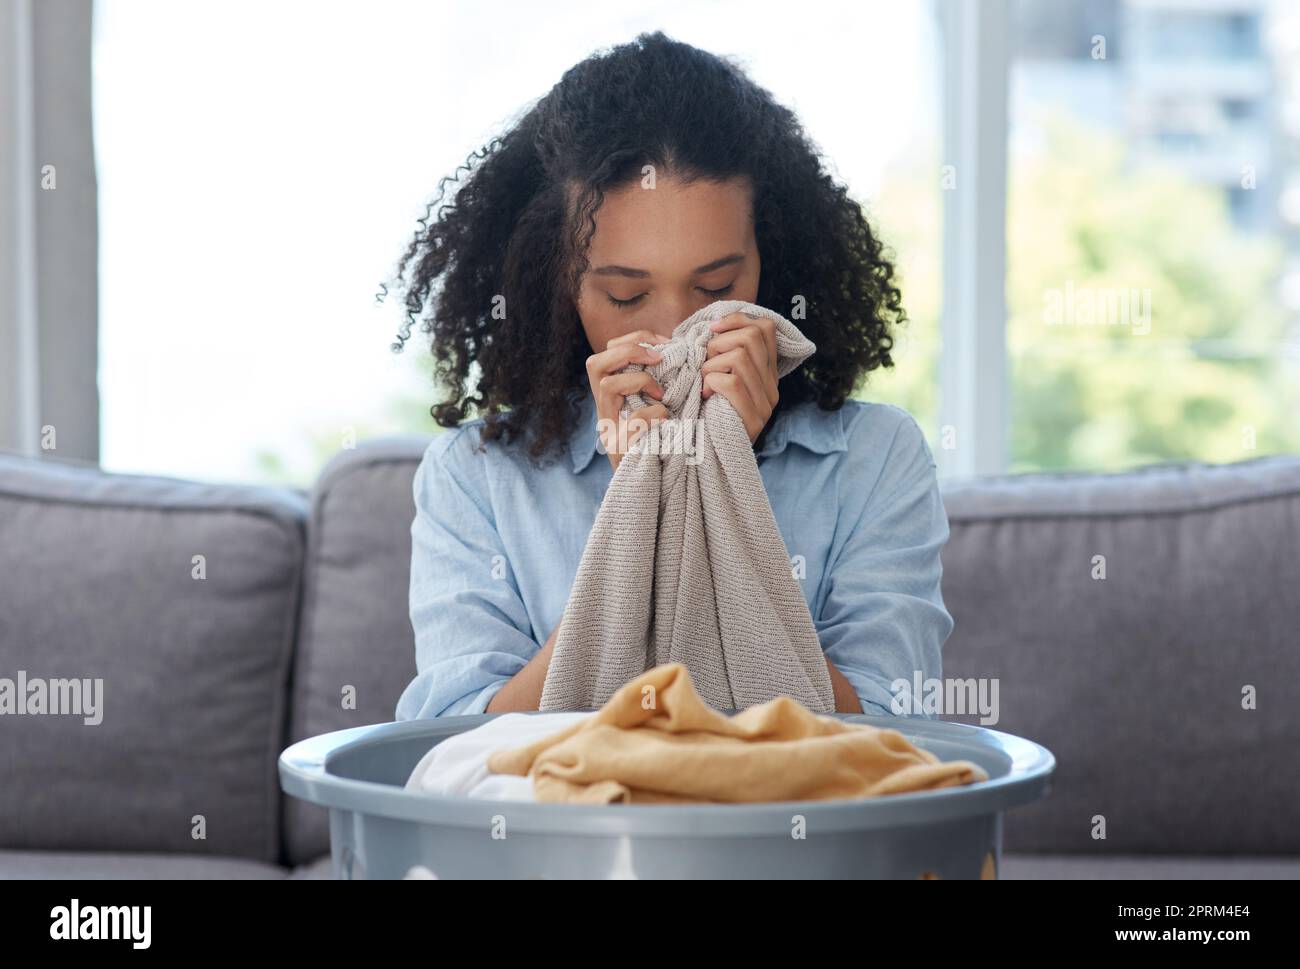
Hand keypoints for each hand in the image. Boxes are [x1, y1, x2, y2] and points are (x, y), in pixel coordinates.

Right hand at [585, 329, 672, 472]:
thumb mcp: (658, 409)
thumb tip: (680, 351)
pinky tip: (668, 420)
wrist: (656, 491)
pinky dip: (655, 415)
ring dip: (640, 380)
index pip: (604, 353)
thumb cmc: (663, 446)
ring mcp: (609, 431)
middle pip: (594, 363)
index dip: (633, 341)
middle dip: (629, 351)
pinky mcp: (622, 451)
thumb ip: (659, 384)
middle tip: (659, 358)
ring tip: (663, 393)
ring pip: (607, 386)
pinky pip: (635, 422)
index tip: (664, 345)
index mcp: (612, 398)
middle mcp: (604, 412)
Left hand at [699, 311, 779, 442]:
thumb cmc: (708, 413)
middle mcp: (772, 386)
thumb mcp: (718, 378)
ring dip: (712, 365)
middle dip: (720, 342)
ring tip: (704, 382)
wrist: (712, 458)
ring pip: (740, 357)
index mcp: (767, 373)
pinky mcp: (753, 419)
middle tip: (705, 362)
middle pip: (752, 337)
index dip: (737, 320)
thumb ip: (724, 356)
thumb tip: (713, 327)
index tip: (712, 329)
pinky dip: (711, 382)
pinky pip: (731, 382)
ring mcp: (765, 403)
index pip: (765, 328)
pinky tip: (705, 395)